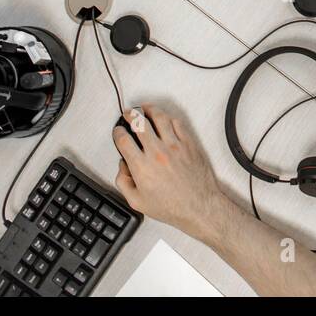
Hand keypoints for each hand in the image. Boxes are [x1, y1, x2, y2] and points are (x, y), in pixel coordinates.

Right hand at [113, 105, 230, 238]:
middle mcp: (157, 153)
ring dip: (150, 109)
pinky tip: (165, 119)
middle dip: (130, 115)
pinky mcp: (189, 144)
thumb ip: (123, 183)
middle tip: (128, 113)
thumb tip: (122, 167)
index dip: (117, 132)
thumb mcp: (137, 202)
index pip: (124, 140)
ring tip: (145, 108)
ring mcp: (174, 146)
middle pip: (139, 123)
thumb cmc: (172, 206)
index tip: (118, 131)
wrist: (198, 206)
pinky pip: (177, 123)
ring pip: (159, 118)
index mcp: (142, 167)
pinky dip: (168, 118)